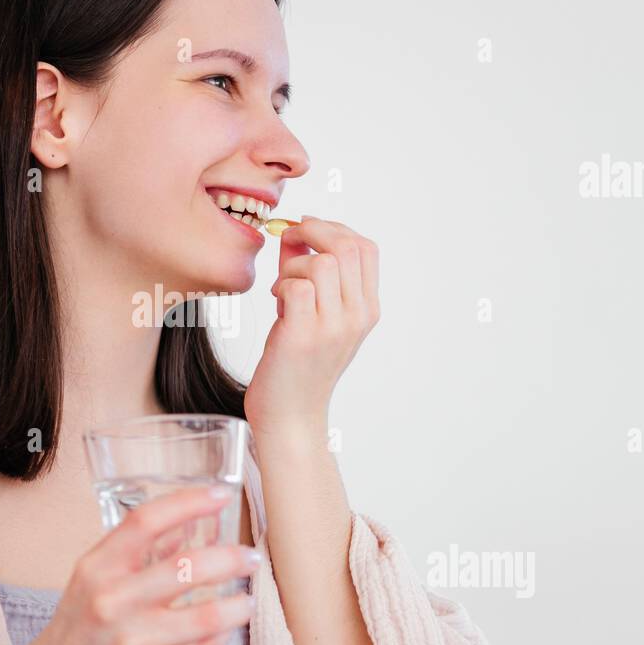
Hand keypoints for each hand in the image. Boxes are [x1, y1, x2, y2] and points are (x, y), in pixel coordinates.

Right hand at [10, 486, 259, 644]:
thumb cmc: (79, 626)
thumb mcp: (94, 579)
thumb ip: (136, 552)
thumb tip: (186, 526)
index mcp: (97, 569)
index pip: (146, 521)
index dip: (189, 502)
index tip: (221, 495)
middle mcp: (113, 602)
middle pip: (186, 567)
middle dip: (230, 558)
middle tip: (250, 557)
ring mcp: (134, 642)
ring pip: (207, 616)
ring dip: (239, 605)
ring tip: (248, 600)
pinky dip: (222, 634)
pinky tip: (224, 628)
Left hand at [244, 217, 379, 441]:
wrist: (289, 416)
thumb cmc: (296, 365)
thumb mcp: (315, 314)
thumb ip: (308, 272)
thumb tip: (294, 232)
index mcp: (367, 310)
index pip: (365, 248)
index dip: (335, 228)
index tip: (307, 229)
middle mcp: (357, 317)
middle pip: (347, 247)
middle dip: (313, 232)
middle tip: (289, 239)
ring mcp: (333, 328)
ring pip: (321, 263)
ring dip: (293, 265)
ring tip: (282, 287)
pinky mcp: (304, 337)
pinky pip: (296, 286)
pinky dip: (281, 285)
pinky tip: (276, 302)